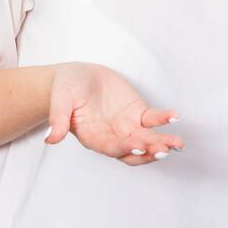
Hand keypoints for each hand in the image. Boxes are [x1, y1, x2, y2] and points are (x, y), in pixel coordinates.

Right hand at [46, 62, 183, 165]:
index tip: (138, 146)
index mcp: (92, 137)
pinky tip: (175, 117)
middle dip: (149, 151)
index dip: (124, 148)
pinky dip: (164, 119)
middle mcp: (112, 136)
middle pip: (133, 150)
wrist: (77, 75)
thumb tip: (51, 140)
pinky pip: (153, 120)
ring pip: (147, 140)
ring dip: (162, 142)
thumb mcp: (60, 100)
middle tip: (164, 150)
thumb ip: (58, 119)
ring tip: (177, 144)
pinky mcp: (137, 113)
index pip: (110, 147)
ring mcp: (126, 126)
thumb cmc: (65, 88)